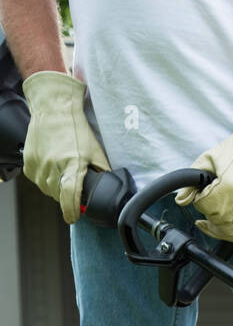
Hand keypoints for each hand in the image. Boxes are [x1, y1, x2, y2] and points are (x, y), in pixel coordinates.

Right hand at [22, 71, 109, 225]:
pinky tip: (51, 167)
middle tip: (71, 186)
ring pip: (46, 188)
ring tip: (61, 173)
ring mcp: (39, 163)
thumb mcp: (96, 152)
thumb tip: (109, 189)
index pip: (70, 197)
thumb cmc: (76, 128)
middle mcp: (53, 165)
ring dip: (55, 188)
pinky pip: (36, 179)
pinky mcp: (29, 160)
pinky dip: (44, 178)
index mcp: (73, 164)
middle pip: (59, 195)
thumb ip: (102, 172)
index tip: (73, 217)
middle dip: (66, 196)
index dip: (72, 211)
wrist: (54, 108)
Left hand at [176, 112, 232, 242]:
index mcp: (228, 189)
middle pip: (211, 217)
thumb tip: (180, 201)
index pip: (201, 204)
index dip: (199, 195)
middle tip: (215, 192)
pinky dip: (226, 230)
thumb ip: (190, 182)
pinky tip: (223, 219)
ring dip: (215, 219)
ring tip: (218, 204)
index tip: (205, 187)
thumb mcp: (207, 161)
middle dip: (208, 206)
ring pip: (221, 230)